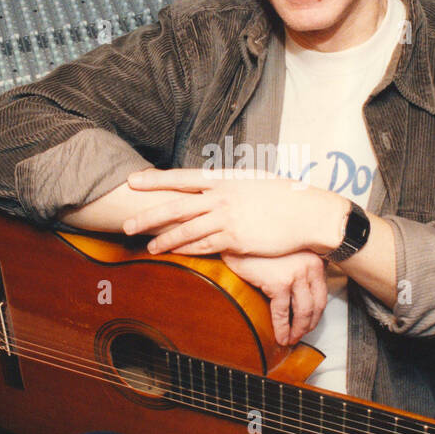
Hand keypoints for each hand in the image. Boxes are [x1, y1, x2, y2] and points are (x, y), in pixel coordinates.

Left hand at [123, 168, 347, 257]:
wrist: (307, 213)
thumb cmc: (284, 195)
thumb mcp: (253, 180)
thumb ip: (229, 184)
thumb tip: (213, 186)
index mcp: (224, 179)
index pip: (181, 178)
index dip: (155, 180)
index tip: (133, 180)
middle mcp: (221, 197)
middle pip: (176, 207)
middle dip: (148, 216)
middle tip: (127, 224)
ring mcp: (228, 219)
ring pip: (186, 231)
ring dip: (165, 240)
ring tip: (148, 247)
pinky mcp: (237, 239)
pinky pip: (205, 246)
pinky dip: (188, 251)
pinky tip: (175, 255)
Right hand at [221, 251, 327, 345]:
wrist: (239, 234)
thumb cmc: (260, 245)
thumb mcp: (287, 253)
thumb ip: (298, 268)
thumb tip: (301, 293)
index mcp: (316, 259)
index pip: (322, 293)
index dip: (316, 312)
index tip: (310, 322)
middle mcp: (311, 265)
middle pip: (316, 304)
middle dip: (309, 324)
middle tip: (301, 335)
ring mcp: (296, 274)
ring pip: (303, 311)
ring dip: (298, 330)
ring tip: (291, 340)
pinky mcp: (279, 282)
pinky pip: (282, 312)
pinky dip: (282, 328)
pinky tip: (280, 337)